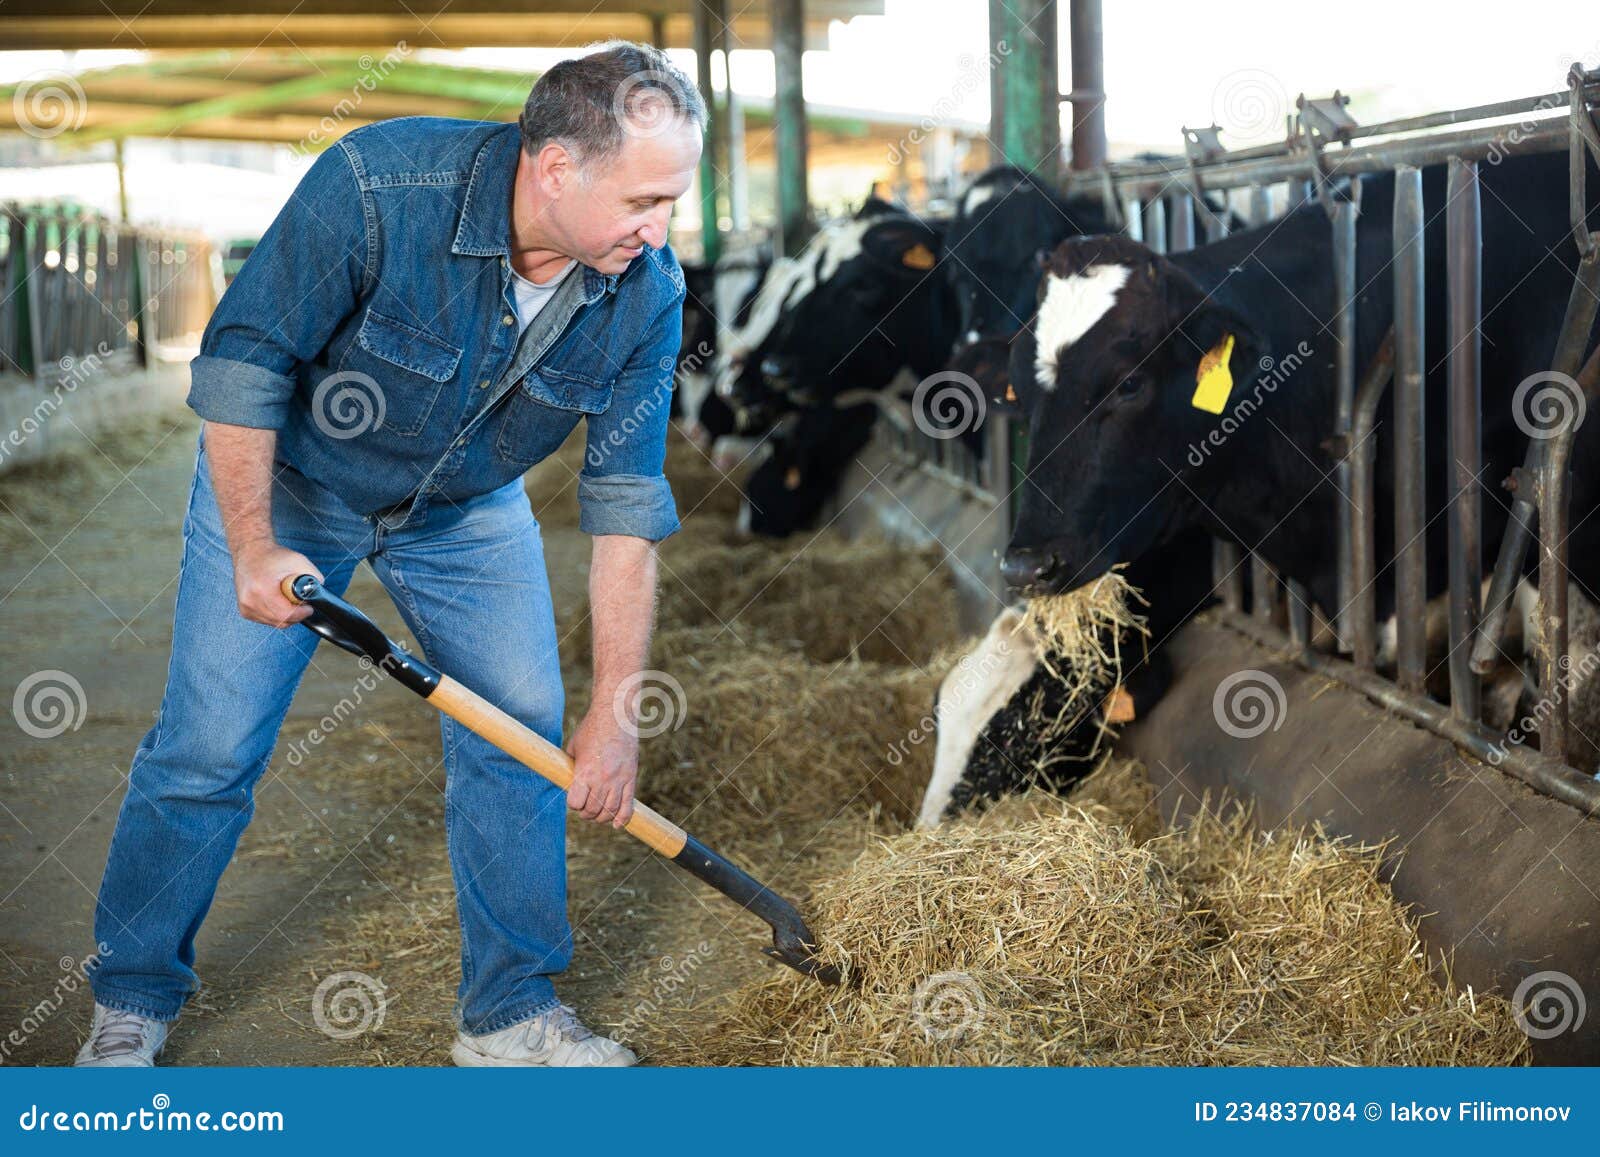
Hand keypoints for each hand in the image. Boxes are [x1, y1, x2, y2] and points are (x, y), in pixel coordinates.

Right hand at [232, 540, 321, 627]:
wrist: (251, 552)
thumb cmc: (273, 556)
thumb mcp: (300, 561)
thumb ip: (314, 578)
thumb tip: (320, 594)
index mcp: (262, 589)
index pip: (285, 615)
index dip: (301, 613)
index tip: (308, 607)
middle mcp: (250, 600)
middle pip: (281, 621)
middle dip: (295, 614)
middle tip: (300, 603)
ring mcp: (246, 607)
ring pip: (274, 623)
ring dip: (285, 615)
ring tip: (286, 598)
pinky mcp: (245, 610)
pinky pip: (266, 620)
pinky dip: (275, 614)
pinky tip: (277, 601)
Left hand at [564, 707, 638, 827]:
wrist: (616, 716)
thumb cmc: (591, 729)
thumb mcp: (574, 746)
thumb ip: (572, 766)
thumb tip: (566, 780)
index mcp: (585, 771)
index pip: (576, 803)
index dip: (573, 803)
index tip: (573, 799)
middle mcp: (602, 779)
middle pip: (592, 810)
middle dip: (586, 813)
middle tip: (584, 808)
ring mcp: (619, 779)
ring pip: (610, 811)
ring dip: (601, 817)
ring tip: (597, 814)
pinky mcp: (631, 778)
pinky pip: (628, 805)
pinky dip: (623, 818)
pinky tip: (617, 825)